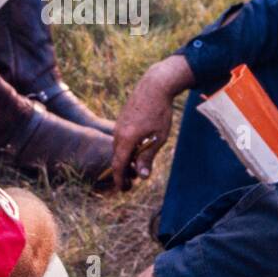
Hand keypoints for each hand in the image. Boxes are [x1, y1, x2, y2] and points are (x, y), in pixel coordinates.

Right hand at [110, 62, 178, 191]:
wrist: (154, 86)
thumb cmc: (160, 112)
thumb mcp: (158, 138)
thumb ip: (148, 157)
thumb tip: (142, 177)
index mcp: (127, 139)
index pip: (119, 165)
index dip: (120, 180)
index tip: (123, 190)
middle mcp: (118, 133)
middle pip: (117, 158)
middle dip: (123, 172)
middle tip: (130, 185)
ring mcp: (119, 125)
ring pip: (119, 148)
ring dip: (125, 160)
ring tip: (136, 168)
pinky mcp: (122, 120)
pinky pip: (121, 139)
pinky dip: (126, 149)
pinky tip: (136, 150)